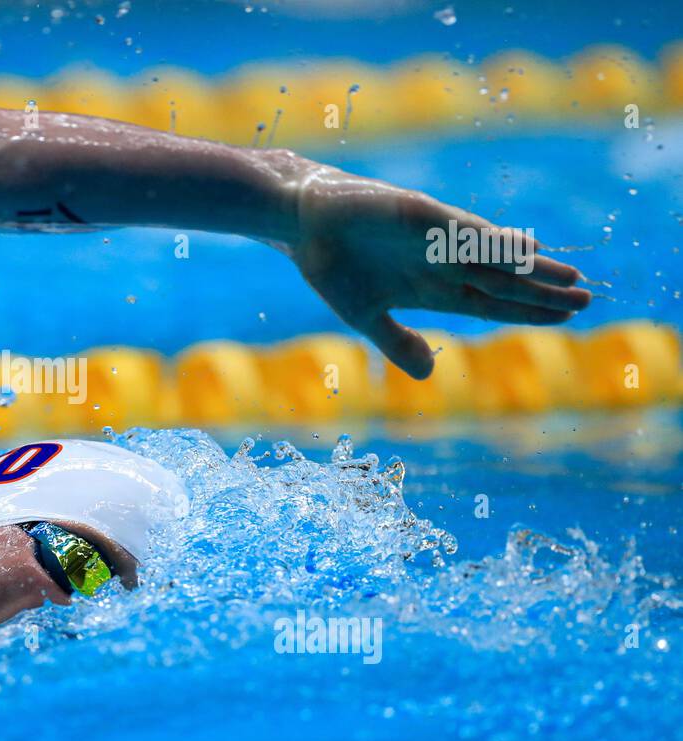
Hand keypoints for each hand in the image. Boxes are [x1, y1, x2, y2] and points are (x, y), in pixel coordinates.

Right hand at [287, 167, 590, 378]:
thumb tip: (430, 378)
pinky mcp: (421, 215)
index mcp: (431, 288)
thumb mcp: (365, 316)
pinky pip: (463, 232)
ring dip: (531, 269)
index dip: (527, 312)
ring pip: (492, 257)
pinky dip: (494, 243)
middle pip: (502, 282)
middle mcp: (442, 262)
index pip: (491, 303)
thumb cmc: (332, 265)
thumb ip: (398, 344)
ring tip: (570, 278)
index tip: (564, 319)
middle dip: (543, 293)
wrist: (300, 223)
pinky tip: (524, 252)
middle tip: (587, 300)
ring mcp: (434, 238)